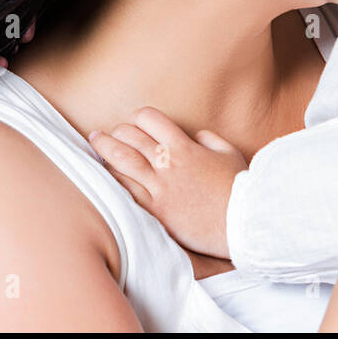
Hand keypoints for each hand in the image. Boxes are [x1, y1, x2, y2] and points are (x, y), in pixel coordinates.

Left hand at [87, 107, 247, 258]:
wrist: (242, 221)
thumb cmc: (239, 188)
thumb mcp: (230, 154)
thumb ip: (210, 139)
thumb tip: (196, 136)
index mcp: (185, 146)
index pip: (150, 119)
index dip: (138, 117)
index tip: (134, 122)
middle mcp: (168, 163)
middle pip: (131, 137)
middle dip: (116, 131)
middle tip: (107, 133)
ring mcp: (159, 187)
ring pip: (122, 160)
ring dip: (105, 148)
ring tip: (95, 143)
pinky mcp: (156, 210)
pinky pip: (125, 190)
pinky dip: (112, 178)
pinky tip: (103, 174)